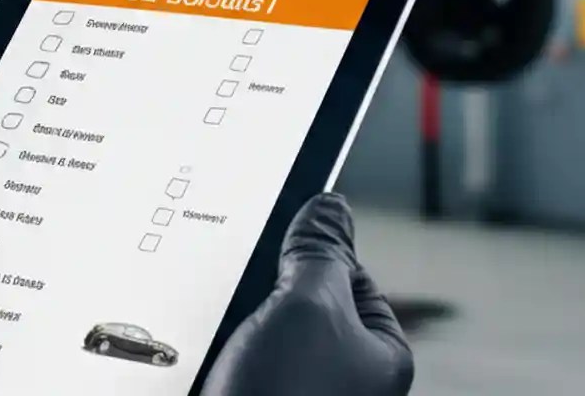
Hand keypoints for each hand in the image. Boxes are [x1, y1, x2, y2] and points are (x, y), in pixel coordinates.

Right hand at [202, 194, 413, 395]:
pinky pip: (227, 356)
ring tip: (222, 341)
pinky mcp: (248, 394)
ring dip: (230, 323)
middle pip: (295, 299)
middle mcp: (339, 378)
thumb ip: (320, 252)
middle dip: (261, 291)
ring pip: (254, 327)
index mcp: (378, 356)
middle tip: (246, 300)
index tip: (281, 238)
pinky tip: (205, 360)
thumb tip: (330, 208)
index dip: (311, 256)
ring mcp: (293, 389)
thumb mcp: (310, 307)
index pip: (350, 275)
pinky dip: (211, 350)